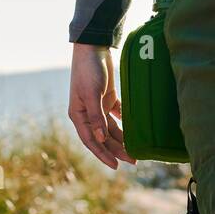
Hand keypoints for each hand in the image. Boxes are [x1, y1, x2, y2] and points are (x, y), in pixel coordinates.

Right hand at [68, 43, 135, 167]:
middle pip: (103, 137)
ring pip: (111, 128)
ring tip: (136, 149)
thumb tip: (101, 138)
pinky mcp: (107, 97)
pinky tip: (135, 129)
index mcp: (78, 116)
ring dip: (122, 138)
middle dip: (116, 149)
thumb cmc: (89, 70)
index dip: (103, 154)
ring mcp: (98, 106)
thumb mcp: (92, 93)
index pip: (91, 141)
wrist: (94, 47)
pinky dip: (125, 122)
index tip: (116, 166)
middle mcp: (87, 114)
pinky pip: (117, 114)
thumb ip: (96, 116)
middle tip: (133, 160)